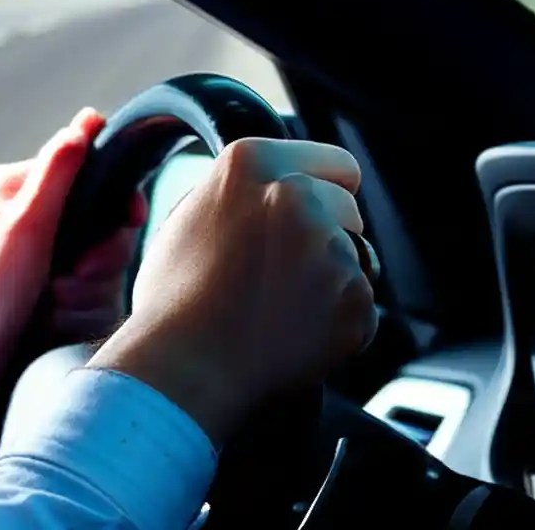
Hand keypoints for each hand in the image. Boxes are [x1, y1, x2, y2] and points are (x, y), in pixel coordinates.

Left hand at [0, 108, 145, 426]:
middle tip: (68, 276)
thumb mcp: (24, 224)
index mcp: (17, 189)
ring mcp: (37, 261)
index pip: (91, 172)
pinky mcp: (44, 299)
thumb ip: (60, 170)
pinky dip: (76, 312)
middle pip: (103, 224)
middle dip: (97, 258)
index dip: (116, 199)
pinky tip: (52, 324)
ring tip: (50, 306)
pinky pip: (88, 297)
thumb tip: (88, 119)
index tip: (128, 220)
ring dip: (84, 291)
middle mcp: (28, 219)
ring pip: (100, 265)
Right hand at [90, 138, 376, 444]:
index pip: (336, 162)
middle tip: (286, 277)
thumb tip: (269, 185)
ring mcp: (328, 245)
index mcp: (250, 163)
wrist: (182, 372)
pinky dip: (339, 326)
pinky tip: (295, 338)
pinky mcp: (352, 296)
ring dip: (335, 282)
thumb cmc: (173, 305)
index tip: (316, 217)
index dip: (328, 191)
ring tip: (284, 311)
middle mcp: (294, 194)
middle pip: (350, 209)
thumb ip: (237, 195)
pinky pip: (361, 308)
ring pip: (360, 259)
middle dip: (331, 237)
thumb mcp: (187, 221)